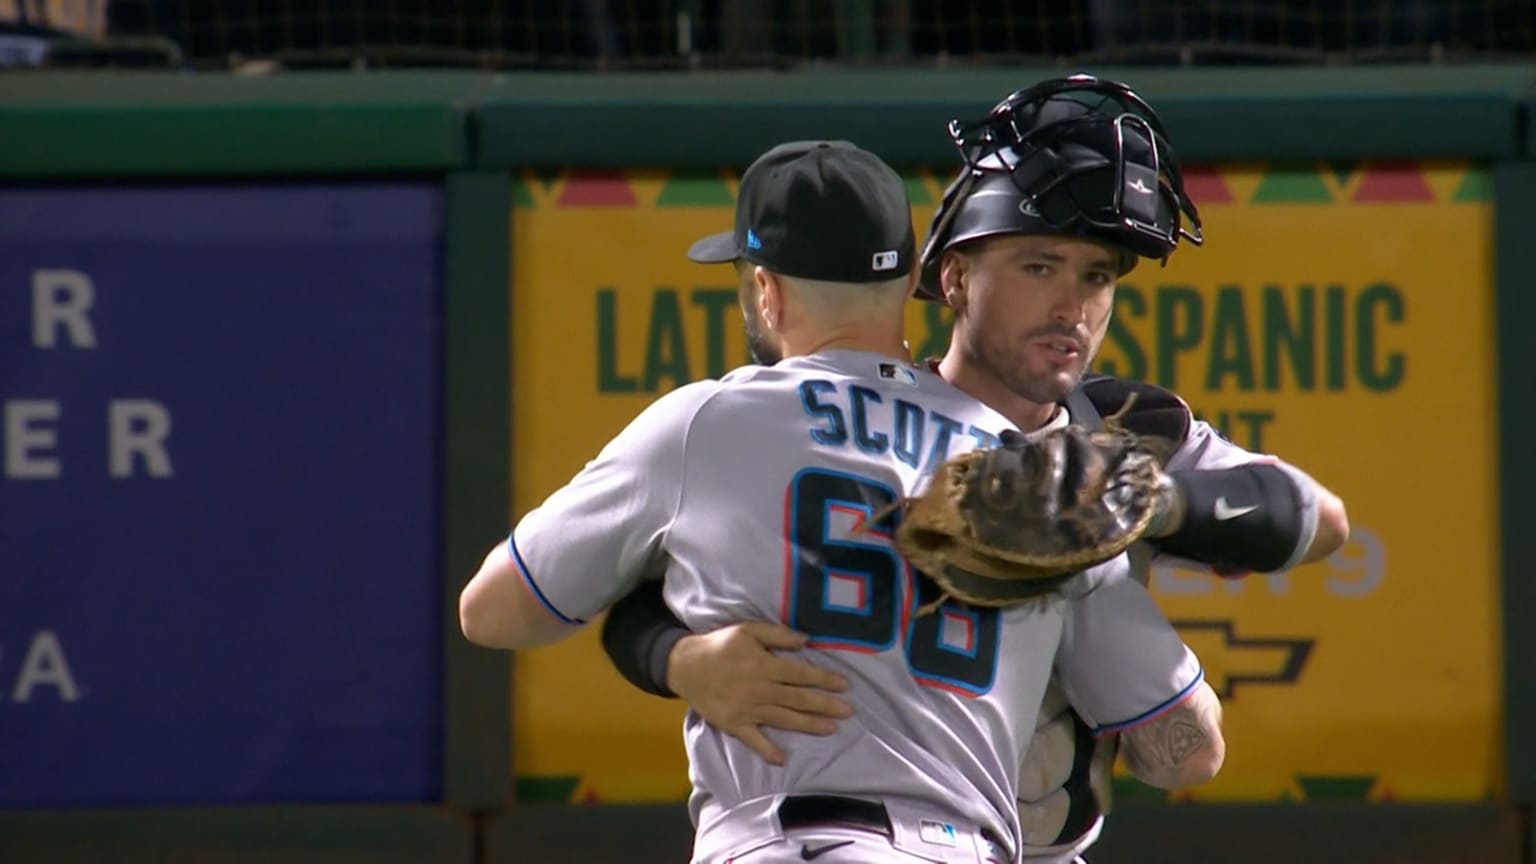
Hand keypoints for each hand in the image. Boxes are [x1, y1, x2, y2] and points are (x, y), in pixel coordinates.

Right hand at [667, 621, 852, 765]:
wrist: (685, 666)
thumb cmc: (720, 645)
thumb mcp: (748, 630)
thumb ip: (778, 635)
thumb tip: (806, 640)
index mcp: (765, 665)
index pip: (801, 674)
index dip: (824, 679)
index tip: (844, 685)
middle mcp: (760, 689)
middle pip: (798, 699)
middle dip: (825, 705)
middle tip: (848, 711)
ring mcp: (748, 709)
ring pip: (784, 718)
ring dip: (809, 725)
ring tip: (830, 729)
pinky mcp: (734, 724)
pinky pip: (753, 740)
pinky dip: (767, 750)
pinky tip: (782, 759)